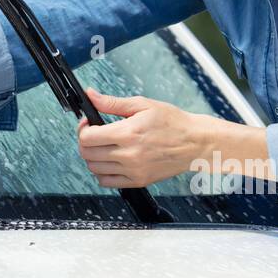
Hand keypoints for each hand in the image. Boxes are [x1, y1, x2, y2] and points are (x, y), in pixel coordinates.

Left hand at [75, 87, 210, 187]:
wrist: (195, 143)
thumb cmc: (172, 122)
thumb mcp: (142, 104)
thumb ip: (112, 103)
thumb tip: (91, 95)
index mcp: (128, 133)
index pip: (87, 138)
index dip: (82, 128)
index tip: (88, 123)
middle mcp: (129, 154)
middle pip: (87, 154)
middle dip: (85, 142)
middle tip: (94, 134)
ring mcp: (133, 170)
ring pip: (94, 169)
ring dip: (92, 157)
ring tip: (103, 147)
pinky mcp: (138, 181)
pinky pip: (107, 182)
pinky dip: (102, 173)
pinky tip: (110, 161)